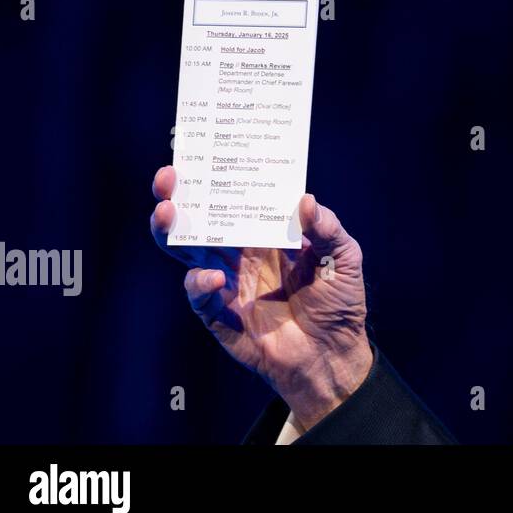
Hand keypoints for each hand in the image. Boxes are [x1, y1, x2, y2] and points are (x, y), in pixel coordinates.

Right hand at [149, 166, 373, 430]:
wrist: (333, 355)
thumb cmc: (340, 302)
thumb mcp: (344, 257)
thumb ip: (327, 228)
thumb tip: (306, 200)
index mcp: (268, 234)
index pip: (235, 200)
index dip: (216, 180)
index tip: (199, 156)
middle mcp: (241, 254)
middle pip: (200, 220)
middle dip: (179, 197)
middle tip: (168, 179)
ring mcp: (228, 282)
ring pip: (187, 251)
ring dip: (173, 232)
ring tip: (169, 214)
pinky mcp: (220, 314)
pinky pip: (198, 294)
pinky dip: (198, 282)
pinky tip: (210, 276)